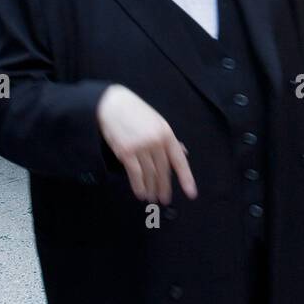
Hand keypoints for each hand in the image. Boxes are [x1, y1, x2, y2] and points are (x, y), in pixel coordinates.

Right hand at [96, 85, 197, 205]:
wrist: (112, 104)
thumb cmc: (135, 112)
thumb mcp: (156, 122)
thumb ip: (169, 139)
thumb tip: (183, 152)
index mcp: (166, 133)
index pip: (179, 160)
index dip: (186, 178)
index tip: (191, 193)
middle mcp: (156, 142)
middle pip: (163, 171)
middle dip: (164, 188)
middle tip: (165, 199)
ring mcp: (141, 147)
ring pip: (150, 175)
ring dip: (151, 189)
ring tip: (152, 197)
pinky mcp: (126, 152)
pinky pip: (135, 174)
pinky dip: (139, 186)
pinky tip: (141, 193)